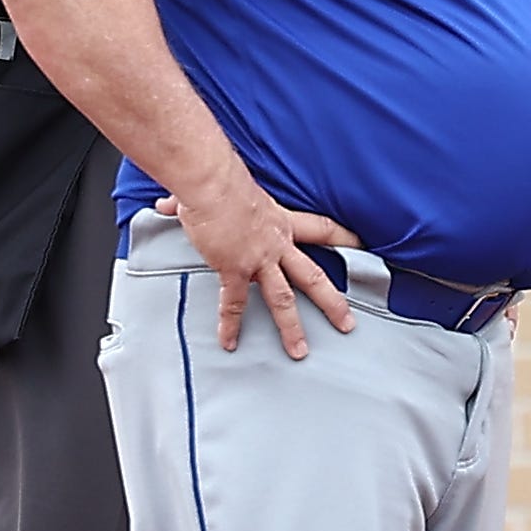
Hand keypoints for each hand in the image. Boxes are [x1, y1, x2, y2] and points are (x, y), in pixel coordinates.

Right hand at [152, 178, 362, 356]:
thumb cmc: (218, 178)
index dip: (343, 238)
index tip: (362, 247)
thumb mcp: (223, 191)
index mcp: (281, 221)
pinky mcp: (236, 269)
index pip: (322, 229)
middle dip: (332, 302)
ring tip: (299, 351)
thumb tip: (169, 204)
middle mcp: (277, 243)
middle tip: (347, 323)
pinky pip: (235, 303)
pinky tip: (229, 342)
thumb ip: (201, 204)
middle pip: (313, 277)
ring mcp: (259, 259)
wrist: (212, 182)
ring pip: (283, 299)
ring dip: (291, 328)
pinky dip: (230, 324)